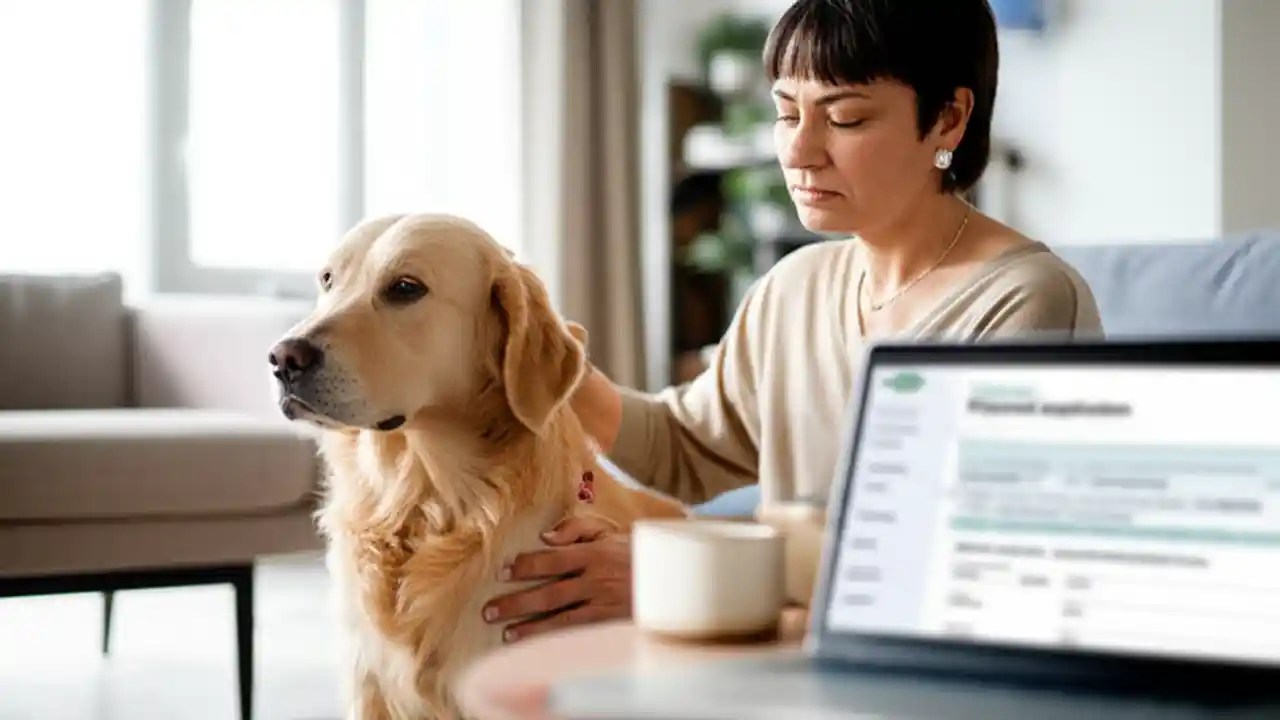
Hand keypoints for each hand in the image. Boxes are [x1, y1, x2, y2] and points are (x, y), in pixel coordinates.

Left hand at [483, 515, 630, 642]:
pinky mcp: (610, 623)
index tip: (504, 572)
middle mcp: (596, 579)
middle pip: (548, 593)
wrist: (671, 577)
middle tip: (490, 609)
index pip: (551, 559)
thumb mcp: (610, 531)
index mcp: (594, 553)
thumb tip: (546, 537)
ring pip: (559, 617)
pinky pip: (577, 632)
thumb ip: (577, 528)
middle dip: (516, 602)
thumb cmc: (635, 551)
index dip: (525, 566)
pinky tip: (537, 644)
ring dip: (530, 627)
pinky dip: (554, 638)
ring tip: (507, 632)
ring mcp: (603, 604)